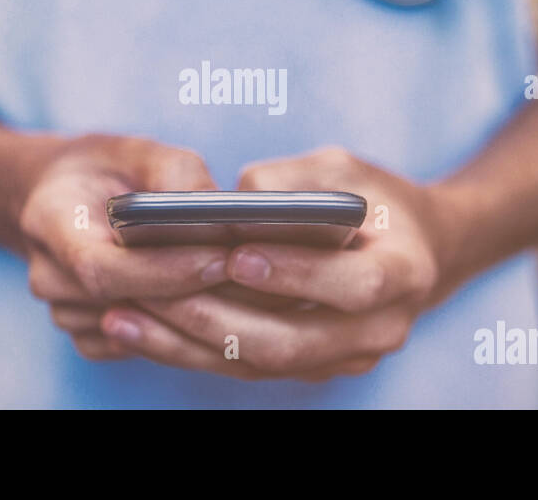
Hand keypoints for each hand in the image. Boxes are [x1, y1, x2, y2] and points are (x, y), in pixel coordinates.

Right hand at [17, 135, 229, 360]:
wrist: (66, 194)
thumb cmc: (110, 168)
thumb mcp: (141, 151)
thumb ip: (177, 176)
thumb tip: (222, 214)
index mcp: (49, 221)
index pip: (101, 267)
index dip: (163, 271)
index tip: (221, 259)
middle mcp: (47, 275)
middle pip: (123, 304)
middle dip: (194, 296)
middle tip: (261, 281)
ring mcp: (63, 312)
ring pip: (135, 332)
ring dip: (193, 318)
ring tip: (250, 292)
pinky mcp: (87, 335)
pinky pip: (136, 347)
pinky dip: (178, 333)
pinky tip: (216, 305)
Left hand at [99, 146, 463, 380]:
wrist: (413, 248)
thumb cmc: (372, 197)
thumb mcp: (344, 170)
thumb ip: (295, 182)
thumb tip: (233, 201)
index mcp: (404, 274)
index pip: (353, 287)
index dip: (296, 276)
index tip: (237, 256)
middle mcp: (381, 330)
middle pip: (294, 344)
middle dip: (217, 319)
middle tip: (153, 292)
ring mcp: (345, 358)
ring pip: (260, 365)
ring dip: (188, 343)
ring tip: (123, 316)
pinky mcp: (310, 368)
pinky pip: (246, 367)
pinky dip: (191, 349)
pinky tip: (139, 327)